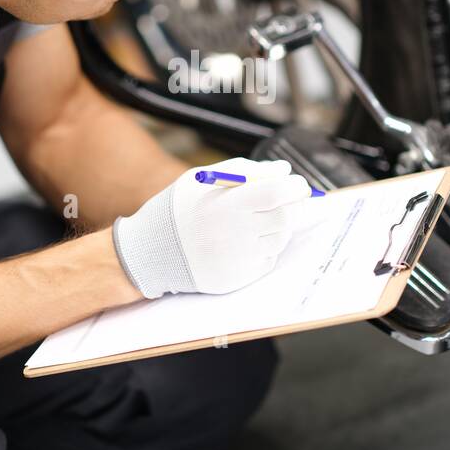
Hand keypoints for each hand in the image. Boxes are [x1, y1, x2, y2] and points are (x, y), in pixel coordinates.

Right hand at [112, 157, 310, 297]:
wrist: (151, 252)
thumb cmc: (178, 209)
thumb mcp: (203, 179)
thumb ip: (245, 171)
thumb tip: (283, 171)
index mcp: (228, 204)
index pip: (278, 193)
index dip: (296, 187)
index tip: (298, 183)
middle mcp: (238, 233)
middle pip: (287, 217)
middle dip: (294, 205)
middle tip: (289, 200)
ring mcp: (240, 258)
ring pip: (280, 239)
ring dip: (279, 226)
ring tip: (258, 220)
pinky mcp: (240, 278)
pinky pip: (268, 260)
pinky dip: (265, 248)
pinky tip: (244, 241)